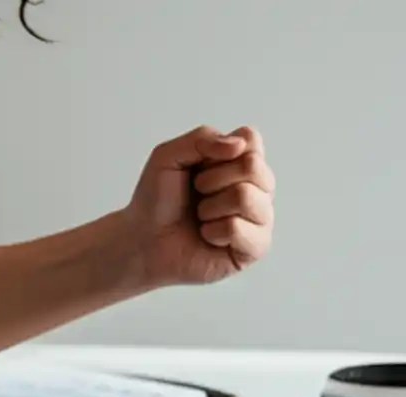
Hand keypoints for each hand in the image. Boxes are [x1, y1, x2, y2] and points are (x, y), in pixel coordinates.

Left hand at [124, 125, 274, 286]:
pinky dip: (213, 232)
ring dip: (211, 207)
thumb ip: (202, 138)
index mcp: (240, 162)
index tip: (199, 167)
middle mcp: (256, 188)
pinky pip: (239, 229)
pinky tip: (209, 237)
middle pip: (253, 167)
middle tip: (197, 193)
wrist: (145, 241)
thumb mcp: (168, 156)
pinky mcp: (256, 248)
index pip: (251, 140)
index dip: (219, 152)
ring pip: (246, 197)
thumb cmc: (158, 201)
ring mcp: (260, 218)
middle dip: (212, 179)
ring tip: (202, 217)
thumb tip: (240, 145)